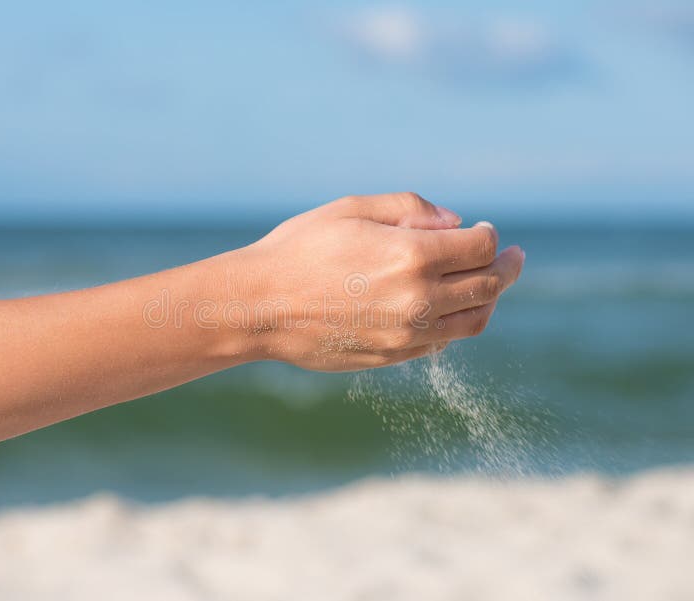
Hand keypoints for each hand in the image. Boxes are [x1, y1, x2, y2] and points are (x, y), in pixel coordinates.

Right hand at [238, 192, 523, 370]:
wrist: (260, 307)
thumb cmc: (301, 249)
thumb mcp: (353, 208)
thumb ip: (411, 209)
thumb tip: (455, 223)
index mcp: (412, 255)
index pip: (481, 246)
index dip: (491, 234)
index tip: (486, 229)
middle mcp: (419, 299)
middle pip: (489, 285)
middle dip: (507, 266)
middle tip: (514, 257)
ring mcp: (408, 334)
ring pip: (474, 320)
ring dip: (489, 300)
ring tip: (490, 286)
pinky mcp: (393, 356)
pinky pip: (442, 341)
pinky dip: (456, 323)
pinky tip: (447, 308)